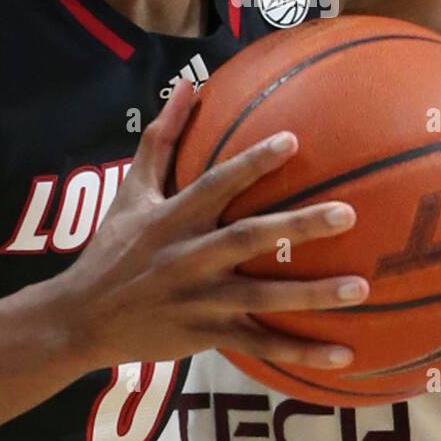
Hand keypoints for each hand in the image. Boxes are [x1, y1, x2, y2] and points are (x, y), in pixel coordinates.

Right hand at [63, 78, 366, 369]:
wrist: (80, 319)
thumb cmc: (112, 248)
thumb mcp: (131, 190)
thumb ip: (162, 138)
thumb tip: (187, 84)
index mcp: (174, 218)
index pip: (217, 185)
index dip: (253, 164)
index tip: (292, 141)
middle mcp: (191, 258)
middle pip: (251, 239)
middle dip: (300, 227)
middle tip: (349, 214)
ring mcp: (202, 301)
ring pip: (265, 298)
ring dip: (314, 295)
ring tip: (360, 287)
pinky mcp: (208, 335)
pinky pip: (261, 346)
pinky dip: (301, 353)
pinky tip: (344, 355)